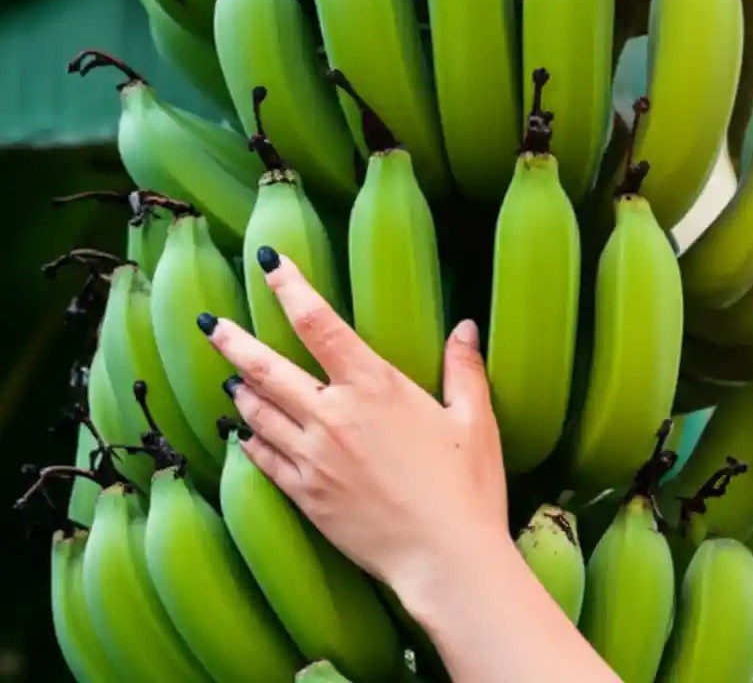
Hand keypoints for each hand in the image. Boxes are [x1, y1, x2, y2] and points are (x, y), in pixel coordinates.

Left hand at [200, 249, 508, 592]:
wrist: (444, 558)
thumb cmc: (467, 488)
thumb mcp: (475, 420)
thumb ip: (464, 369)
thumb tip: (464, 327)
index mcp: (374, 387)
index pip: (317, 322)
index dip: (289, 287)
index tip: (269, 263)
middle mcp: (332, 416)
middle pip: (264, 366)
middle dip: (232, 339)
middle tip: (208, 322)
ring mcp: (312, 458)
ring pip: (256, 412)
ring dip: (240, 390)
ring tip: (231, 377)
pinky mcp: (305, 496)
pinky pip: (262, 459)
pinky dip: (249, 440)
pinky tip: (245, 433)